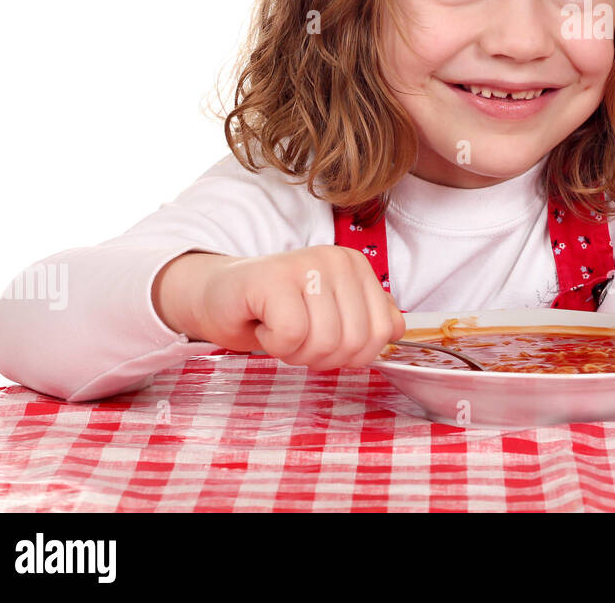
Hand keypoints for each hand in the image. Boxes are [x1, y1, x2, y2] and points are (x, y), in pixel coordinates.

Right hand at [153, 245, 405, 369]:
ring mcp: (306, 265)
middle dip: (322, 356)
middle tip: (295, 336)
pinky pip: (291, 336)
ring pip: (325, 342)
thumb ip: (369, 320)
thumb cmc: (276, 312)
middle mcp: (337, 259)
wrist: (218, 298)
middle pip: (354, 343)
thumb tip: (397, 330)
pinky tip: (264, 324)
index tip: (321, 336)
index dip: (351, 353)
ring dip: (296, 352)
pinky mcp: (272, 279)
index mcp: (357, 266)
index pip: (384, 333)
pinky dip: (274, 345)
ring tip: (279, 328)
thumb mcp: (333, 316)